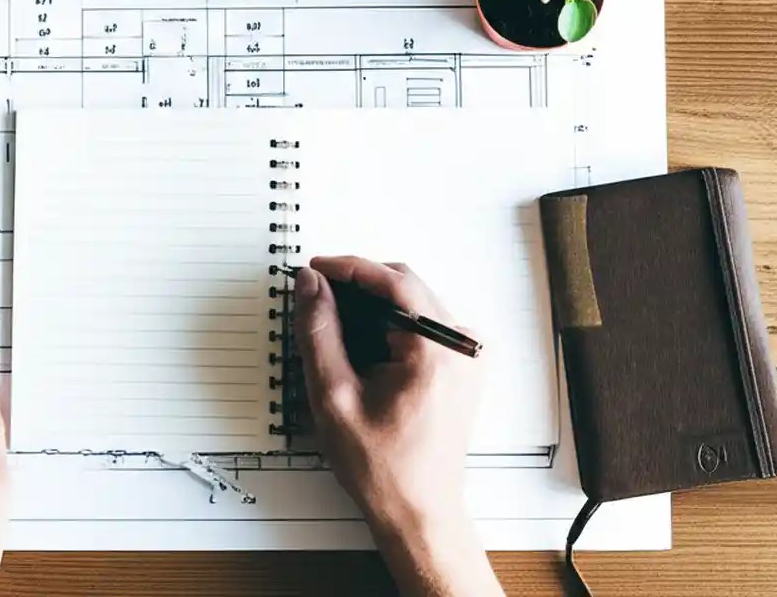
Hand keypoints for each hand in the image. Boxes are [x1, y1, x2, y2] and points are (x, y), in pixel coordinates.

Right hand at [294, 256, 501, 596]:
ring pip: (414, 302)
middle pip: (406, 285)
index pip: (394, 281)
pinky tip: (361, 343)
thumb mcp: (333, 396)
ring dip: (374, 303)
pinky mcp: (461, 367)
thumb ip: (319, 332)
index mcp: (436, 352)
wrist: (418, 510)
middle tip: (317, 293)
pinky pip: (424, 324)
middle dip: (359, 284)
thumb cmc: (382, 468)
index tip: (316, 268)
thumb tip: (310, 285)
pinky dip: (390, 322)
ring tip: (334, 323)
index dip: (349, 267)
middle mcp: (461, 348)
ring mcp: (466, 357)